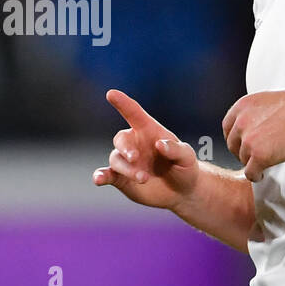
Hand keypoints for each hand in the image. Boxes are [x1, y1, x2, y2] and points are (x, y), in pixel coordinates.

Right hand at [92, 89, 199, 210]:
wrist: (181, 192)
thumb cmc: (185, 167)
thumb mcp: (186, 156)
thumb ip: (175, 149)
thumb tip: (159, 144)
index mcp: (148, 130)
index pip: (133, 113)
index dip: (123, 103)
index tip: (111, 94)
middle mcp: (134, 143)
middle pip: (121, 139)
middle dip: (126, 148)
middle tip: (135, 158)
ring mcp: (126, 161)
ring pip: (116, 160)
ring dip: (127, 169)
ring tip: (144, 178)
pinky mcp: (120, 178)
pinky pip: (107, 174)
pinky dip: (100, 176)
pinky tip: (98, 179)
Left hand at [222, 86, 284, 181]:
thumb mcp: (266, 100)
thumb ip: (253, 113)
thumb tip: (250, 125)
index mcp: (242, 107)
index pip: (228, 128)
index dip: (236, 138)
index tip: (241, 144)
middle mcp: (241, 122)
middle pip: (233, 145)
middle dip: (242, 152)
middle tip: (254, 155)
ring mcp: (249, 140)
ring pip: (242, 159)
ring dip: (252, 163)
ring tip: (263, 163)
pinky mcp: (259, 155)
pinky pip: (250, 172)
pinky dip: (255, 175)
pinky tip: (262, 174)